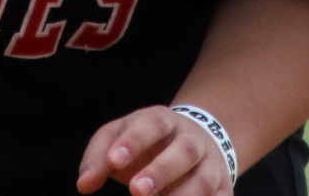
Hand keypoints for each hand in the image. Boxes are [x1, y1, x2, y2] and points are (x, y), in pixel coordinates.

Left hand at [77, 106, 231, 195]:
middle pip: (183, 150)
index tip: (113, 161)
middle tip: (136, 190)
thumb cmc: (147, 143)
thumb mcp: (120, 136)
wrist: (194, 141)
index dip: (133, 141)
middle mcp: (190, 139)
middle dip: (161, 171)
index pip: (151, 124)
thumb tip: (84, 184)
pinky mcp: (224, 189)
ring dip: (185, 195)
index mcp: (162, 120)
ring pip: (205, 178)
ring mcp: (211, 164)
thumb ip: (99, 156)